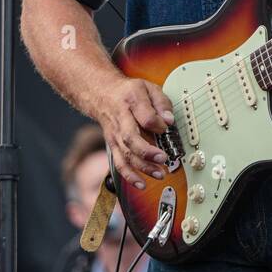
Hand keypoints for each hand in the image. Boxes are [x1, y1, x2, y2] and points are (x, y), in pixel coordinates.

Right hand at [95, 76, 174, 190]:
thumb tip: (169, 121)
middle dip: (147, 151)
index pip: (145, 116)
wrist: (101, 95)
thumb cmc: (128, 92)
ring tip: (159, 173)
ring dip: (142, 167)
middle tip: (163, 158)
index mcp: (131, 101)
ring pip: (125, 154)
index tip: (167, 127)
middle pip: (131, 138)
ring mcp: (115, 134)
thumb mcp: (148, 87)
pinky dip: (129, 176)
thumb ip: (161, 102)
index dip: (158, 124)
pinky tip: (141, 184)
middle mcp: (121, 119)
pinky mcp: (113, 145)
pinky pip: (119, 163)